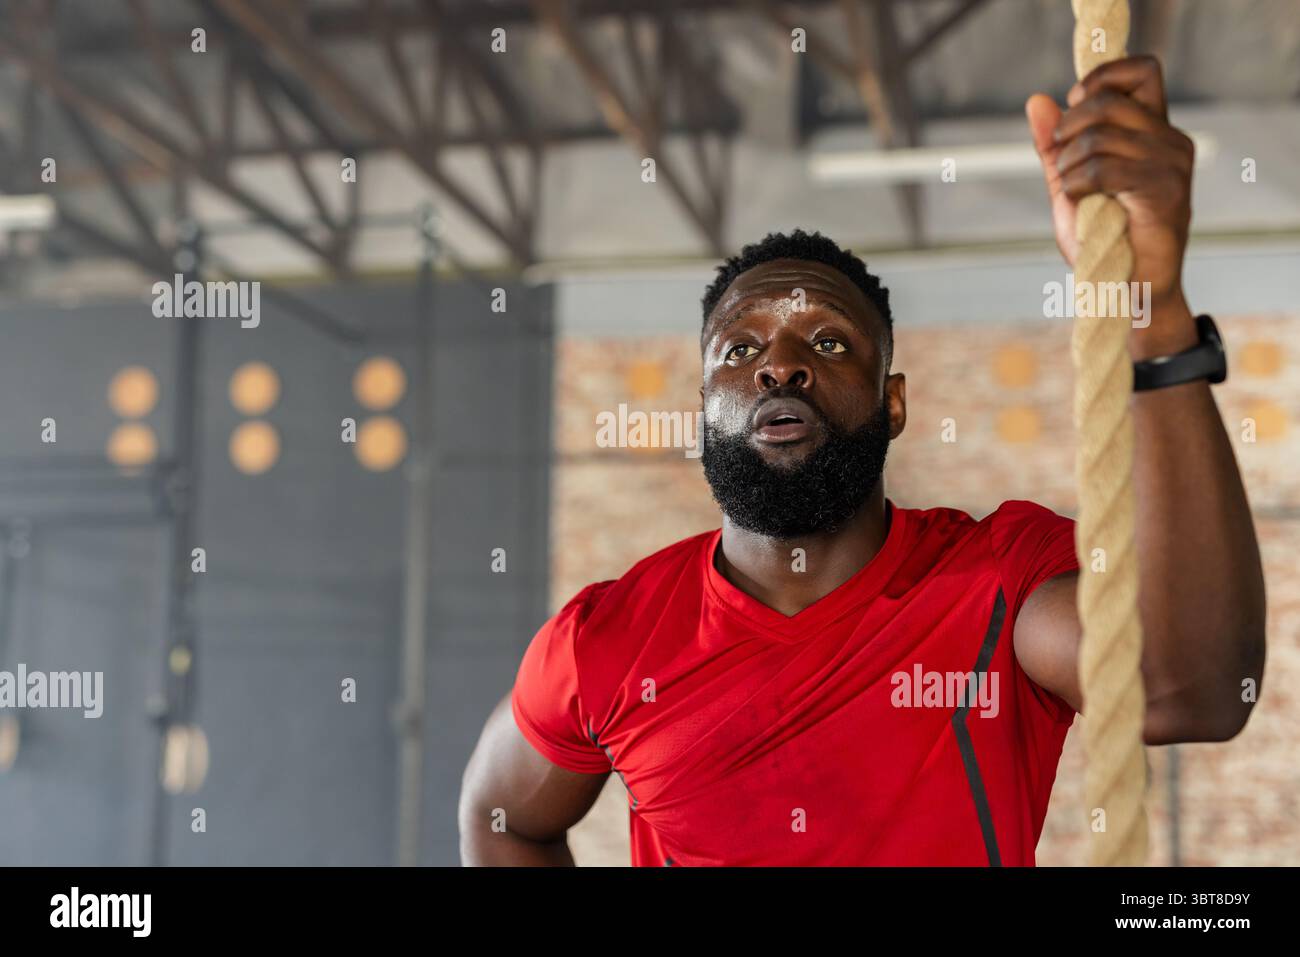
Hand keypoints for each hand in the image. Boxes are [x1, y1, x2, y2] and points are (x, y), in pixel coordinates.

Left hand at [1026, 55, 1193, 306]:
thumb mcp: (1070, 183)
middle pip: (1107, 100)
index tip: (1073, 112)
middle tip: (1061, 164)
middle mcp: (1171, 140)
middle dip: (1068, 129)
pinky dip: (1077, 186)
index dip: (1100, 80)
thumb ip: (1055, 145)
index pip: (1141, 69)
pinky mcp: (1165, 192)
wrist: (1127, 291)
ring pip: (1099, 136)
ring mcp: (1172, 164)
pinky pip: (1104, 169)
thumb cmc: (1103, 241)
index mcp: (1156, 131)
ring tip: (1072, 193)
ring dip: (1068, 166)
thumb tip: (1036, 100)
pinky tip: (1080, 203)